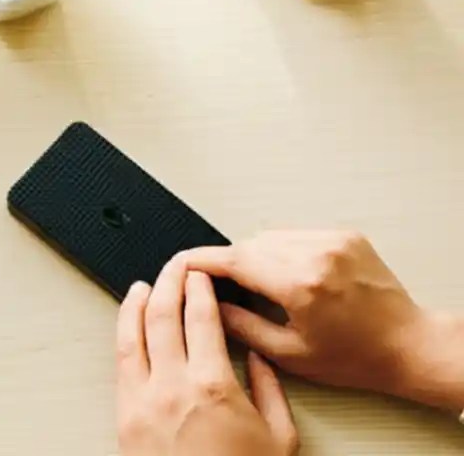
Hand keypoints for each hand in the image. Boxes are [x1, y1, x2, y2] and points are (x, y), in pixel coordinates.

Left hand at [117, 259, 297, 455]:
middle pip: (161, 315)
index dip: (199, 287)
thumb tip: (257, 353)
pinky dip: (124, 336)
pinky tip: (129, 326)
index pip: (200, 317)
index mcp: (212, 385)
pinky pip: (121, 365)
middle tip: (175, 265)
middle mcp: (171, 386)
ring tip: (143, 285)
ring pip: (131, 336)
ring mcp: (141, 402)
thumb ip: (270, 387)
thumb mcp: (280, 438)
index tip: (201, 271)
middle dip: (167, 282)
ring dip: (136, 304)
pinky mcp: (124, 419)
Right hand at [183, 231, 463, 410]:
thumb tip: (207, 304)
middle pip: (248, 245)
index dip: (201, 260)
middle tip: (223, 286)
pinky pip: (295, 234)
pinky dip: (282, 250)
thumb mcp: (288, 353)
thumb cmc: (356, 357)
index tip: (181, 263)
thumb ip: (240, 325)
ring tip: (265, 286)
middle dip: (231, 263)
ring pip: (270, 236)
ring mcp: (333, 241)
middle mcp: (316, 255)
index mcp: (300, 285)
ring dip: (256, 255)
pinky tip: (290, 275)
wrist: (408, 345)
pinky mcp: (345, 235)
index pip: (234, 259)